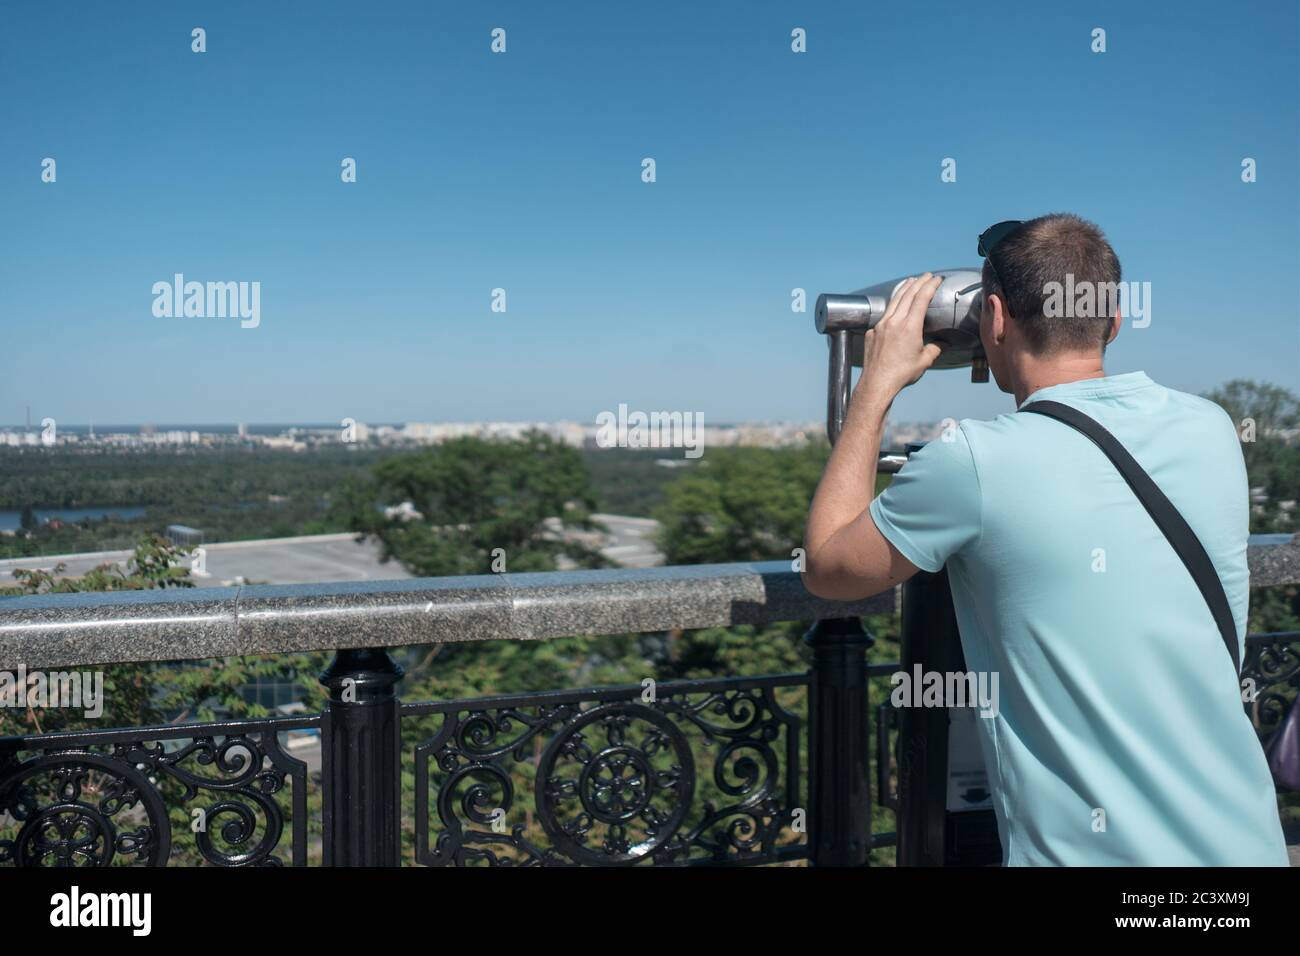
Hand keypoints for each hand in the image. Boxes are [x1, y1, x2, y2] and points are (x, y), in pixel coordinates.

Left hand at [857, 272, 944, 404]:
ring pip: (894, 300)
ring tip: (911, 281)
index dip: (930, 286)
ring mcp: (881, 325)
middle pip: (908, 294)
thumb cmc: (901, 374)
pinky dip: (892, 304)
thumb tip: (943, 343)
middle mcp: (894, 322)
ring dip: (904, 288)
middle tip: (927, 276)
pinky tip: (896, 303)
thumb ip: (936, 348)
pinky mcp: (872, 332)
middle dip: (919, 282)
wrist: (877, 383)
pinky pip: (884, 313)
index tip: (936, 279)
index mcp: (910, 327)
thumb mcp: (924, 361)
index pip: (921, 298)